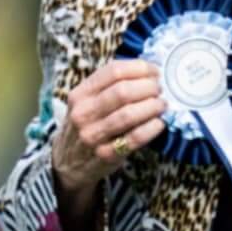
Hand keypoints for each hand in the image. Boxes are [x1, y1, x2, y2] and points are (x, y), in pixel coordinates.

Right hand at [51, 61, 166, 192]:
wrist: (69, 162)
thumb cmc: (87, 125)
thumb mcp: (88, 102)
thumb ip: (110, 86)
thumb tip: (149, 71)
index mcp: (80, 94)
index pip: (113, 71)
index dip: (140, 68)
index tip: (155, 72)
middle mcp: (83, 112)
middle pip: (122, 92)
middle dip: (148, 87)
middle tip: (160, 90)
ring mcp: (93, 135)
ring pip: (128, 114)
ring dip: (152, 107)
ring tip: (162, 105)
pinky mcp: (105, 155)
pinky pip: (134, 138)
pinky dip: (151, 128)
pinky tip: (159, 123)